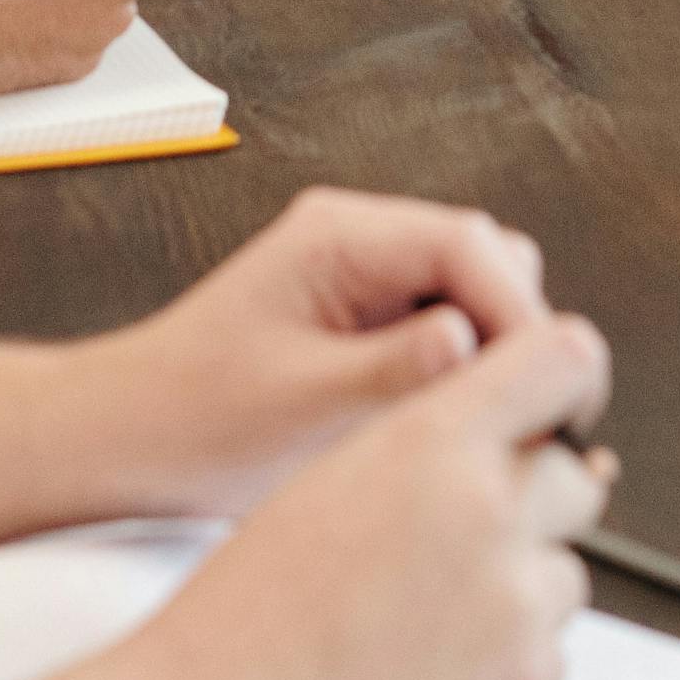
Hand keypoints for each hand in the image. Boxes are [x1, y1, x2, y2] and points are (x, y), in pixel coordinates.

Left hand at [82, 187, 558, 511]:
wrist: (126, 441)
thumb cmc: (192, 420)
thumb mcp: (303, 405)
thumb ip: (396, 372)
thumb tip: (477, 347)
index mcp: (337, 238)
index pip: (469, 245)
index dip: (522, 312)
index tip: (552, 379)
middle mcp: (358, 243)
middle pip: (487, 262)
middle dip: (517, 332)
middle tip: (532, 415)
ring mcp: (365, 280)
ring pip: (476, 296)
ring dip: (494, 355)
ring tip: (492, 425)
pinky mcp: (368, 322)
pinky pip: (447, 330)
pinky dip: (467, 374)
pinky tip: (460, 426)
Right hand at [136, 308, 614, 679]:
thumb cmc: (249, 609)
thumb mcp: (330, 478)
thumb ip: (427, 447)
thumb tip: (511, 437)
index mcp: (430, 439)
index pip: (566, 359)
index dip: (566, 385)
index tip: (554, 411)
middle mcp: (487, 507)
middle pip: (574, 476)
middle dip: (533, 504)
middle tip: (456, 545)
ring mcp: (516, 600)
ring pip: (563, 572)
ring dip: (515, 591)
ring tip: (420, 622)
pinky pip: (550, 652)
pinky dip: (504, 665)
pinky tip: (426, 676)